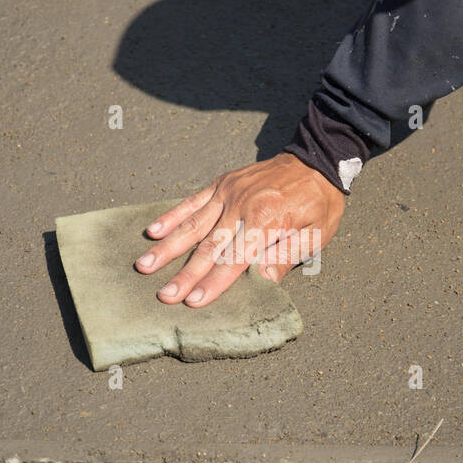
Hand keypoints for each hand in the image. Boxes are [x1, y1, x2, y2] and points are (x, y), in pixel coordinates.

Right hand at [134, 153, 345, 306]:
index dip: (214, 282)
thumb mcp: (316, 235)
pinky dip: (172, 216)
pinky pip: (193, 201)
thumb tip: (263, 281)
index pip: (235, 260)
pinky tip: (152, 231)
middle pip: (208, 247)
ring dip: (168, 247)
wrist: (316, 161)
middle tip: (164, 295)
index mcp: (267, 222)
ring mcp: (228, 193)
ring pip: (193, 224)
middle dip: (185, 273)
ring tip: (144, 265)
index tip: (193, 301)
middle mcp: (242, 206)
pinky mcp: (222, 184)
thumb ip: (286, 257)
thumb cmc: (318, 204)